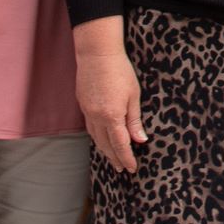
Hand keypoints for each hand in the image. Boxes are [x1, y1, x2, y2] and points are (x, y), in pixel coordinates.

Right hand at [76, 45, 146, 172]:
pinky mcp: (83, 105)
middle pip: (106, 145)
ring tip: (112, 159)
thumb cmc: (120, 71)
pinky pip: (90, 128)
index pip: (120, 145)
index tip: (132, 168)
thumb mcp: (134, 95)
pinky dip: (97, 137)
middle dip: (115, 158)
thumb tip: (140, 140)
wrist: (97, 54)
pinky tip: (102, 140)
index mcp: (112, 116)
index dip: (127, 158)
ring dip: (104, 150)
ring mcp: (88, 112)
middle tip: (121, 169)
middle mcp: (97, 117)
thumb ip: (135, 120)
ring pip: (96, 138)